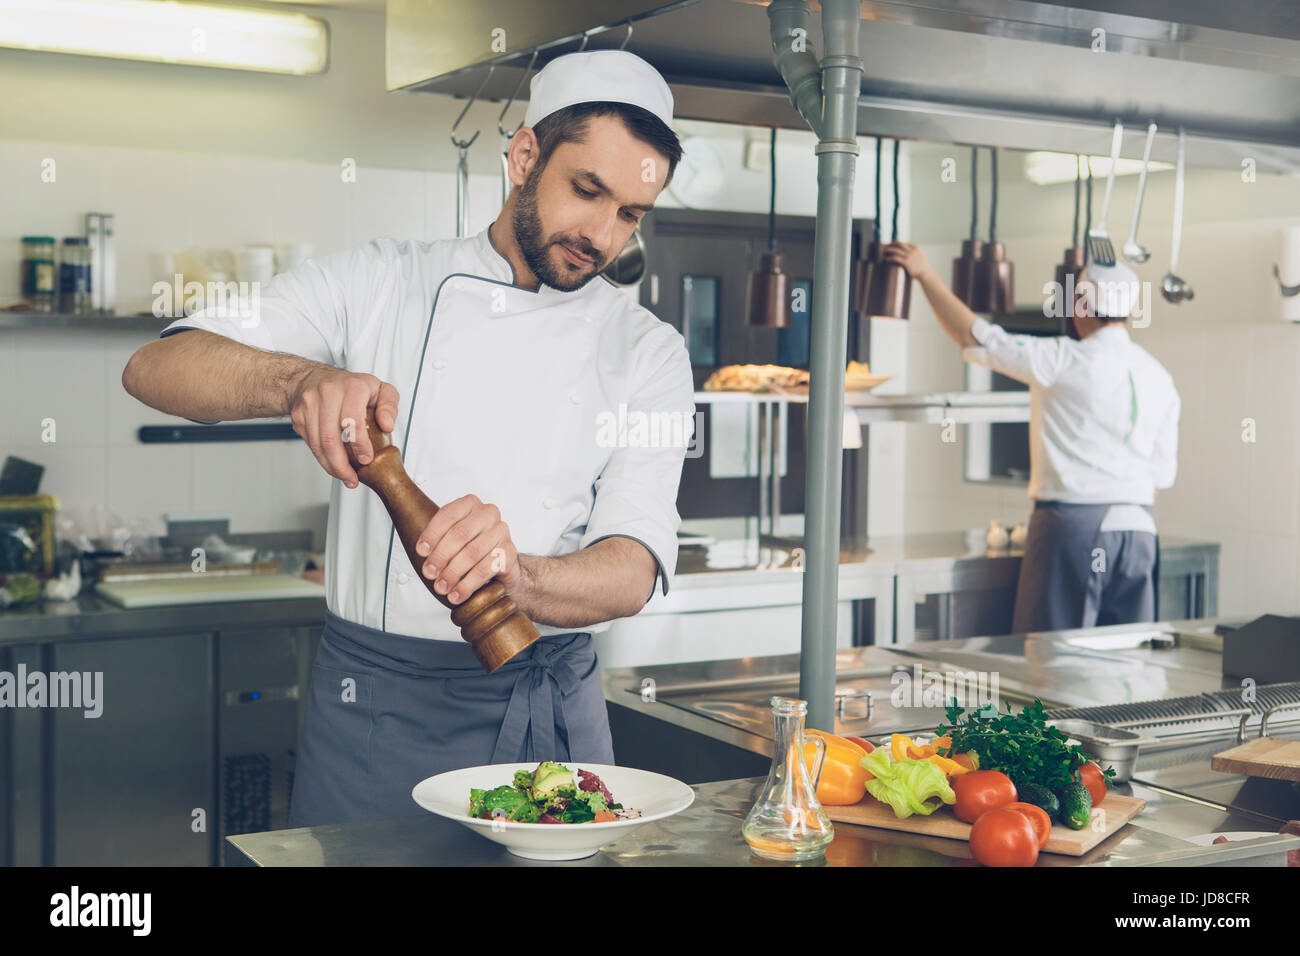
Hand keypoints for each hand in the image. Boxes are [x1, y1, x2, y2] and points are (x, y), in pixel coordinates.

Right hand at [289, 368, 399, 488]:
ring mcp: (309, 404)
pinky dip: (322, 458)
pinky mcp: (298, 416)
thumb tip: (387, 425)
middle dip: (341, 465)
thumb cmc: (351, 386)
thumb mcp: (380, 389)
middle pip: (330, 437)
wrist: (314, 377)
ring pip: (317, 444)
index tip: (366, 459)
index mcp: (351, 386)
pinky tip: (333, 463)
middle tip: (353, 479)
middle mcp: (327, 393)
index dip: (359, 443)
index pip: (351, 419)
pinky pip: (310, 444)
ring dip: (331, 466)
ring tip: (345, 476)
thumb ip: (389, 406)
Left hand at [414, 494, 522, 603]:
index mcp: (470, 504)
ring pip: (472, 553)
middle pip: (459, 534)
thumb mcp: (451, 539)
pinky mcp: (509, 552)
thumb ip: (437, 540)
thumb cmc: (470, 548)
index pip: (448, 515)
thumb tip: (423, 551)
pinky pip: (486, 569)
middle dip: (441, 556)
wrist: (500, 563)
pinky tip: (458, 594)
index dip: (432, 534)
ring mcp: (501, 532)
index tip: (421, 552)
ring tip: (441, 587)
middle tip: (429, 573)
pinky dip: (468, 584)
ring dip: (452, 573)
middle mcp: (488, 513)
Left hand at [882, 241, 934, 282]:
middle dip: (892, 244)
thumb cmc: (922, 267)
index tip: (892, 245)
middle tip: (886, 246)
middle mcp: (912, 250)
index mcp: (915, 248)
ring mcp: (909, 256)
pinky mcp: (906, 262)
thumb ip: (913, 254)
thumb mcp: (918, 257)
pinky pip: (896, 258)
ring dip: (889, 249)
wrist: (925, 273)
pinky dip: (890, 257)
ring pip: (896, 250)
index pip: (904, 243)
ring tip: (884, 251)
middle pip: (899, 244)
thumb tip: (906, 256)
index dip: (897, 243)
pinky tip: (887, 259)